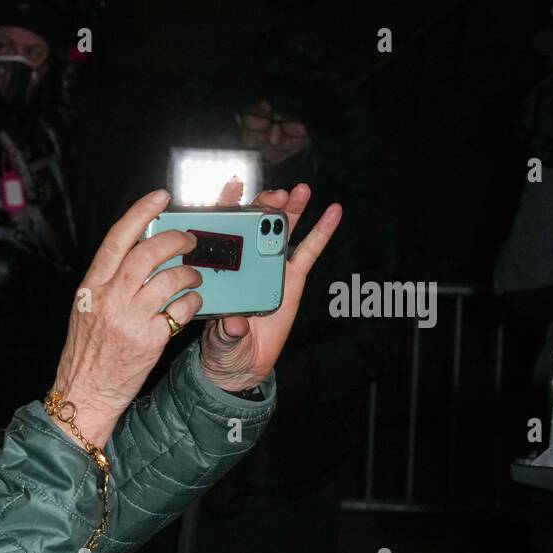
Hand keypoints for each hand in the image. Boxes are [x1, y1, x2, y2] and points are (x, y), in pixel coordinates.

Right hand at [50, 189, 202, 450]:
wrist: (84, 393)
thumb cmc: (87, 354)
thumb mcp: (86, 311)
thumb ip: (107, 282)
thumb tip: (138, 254)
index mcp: (91, 287)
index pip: (117, 238)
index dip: (141, 212)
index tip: (161, 196)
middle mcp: (109, 299)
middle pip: (148, 252)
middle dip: (176, 240)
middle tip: (191, 239)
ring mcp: (129, 319)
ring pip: (171, 278)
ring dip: (189, 274)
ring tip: (194, 278)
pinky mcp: (150, 340)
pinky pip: (182, 310)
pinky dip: (192, 304)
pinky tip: (192, 306)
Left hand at [196, 180, 341, 391]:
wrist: (242, 362)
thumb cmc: (223, 345)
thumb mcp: (220, 339)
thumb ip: (227, 331)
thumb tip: (235, 324)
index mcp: (221, 269)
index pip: (221, 233)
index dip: (226, 208)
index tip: (232, 189)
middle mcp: (245, 262)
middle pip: (254, 227)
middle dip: (263, 207)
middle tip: (272, 196)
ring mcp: (270, 268)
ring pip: (281, 233)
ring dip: (290, 209)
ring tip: (299, 191)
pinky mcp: (293, 279)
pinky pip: (309, 252)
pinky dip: (322, 231)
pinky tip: (333, 212)